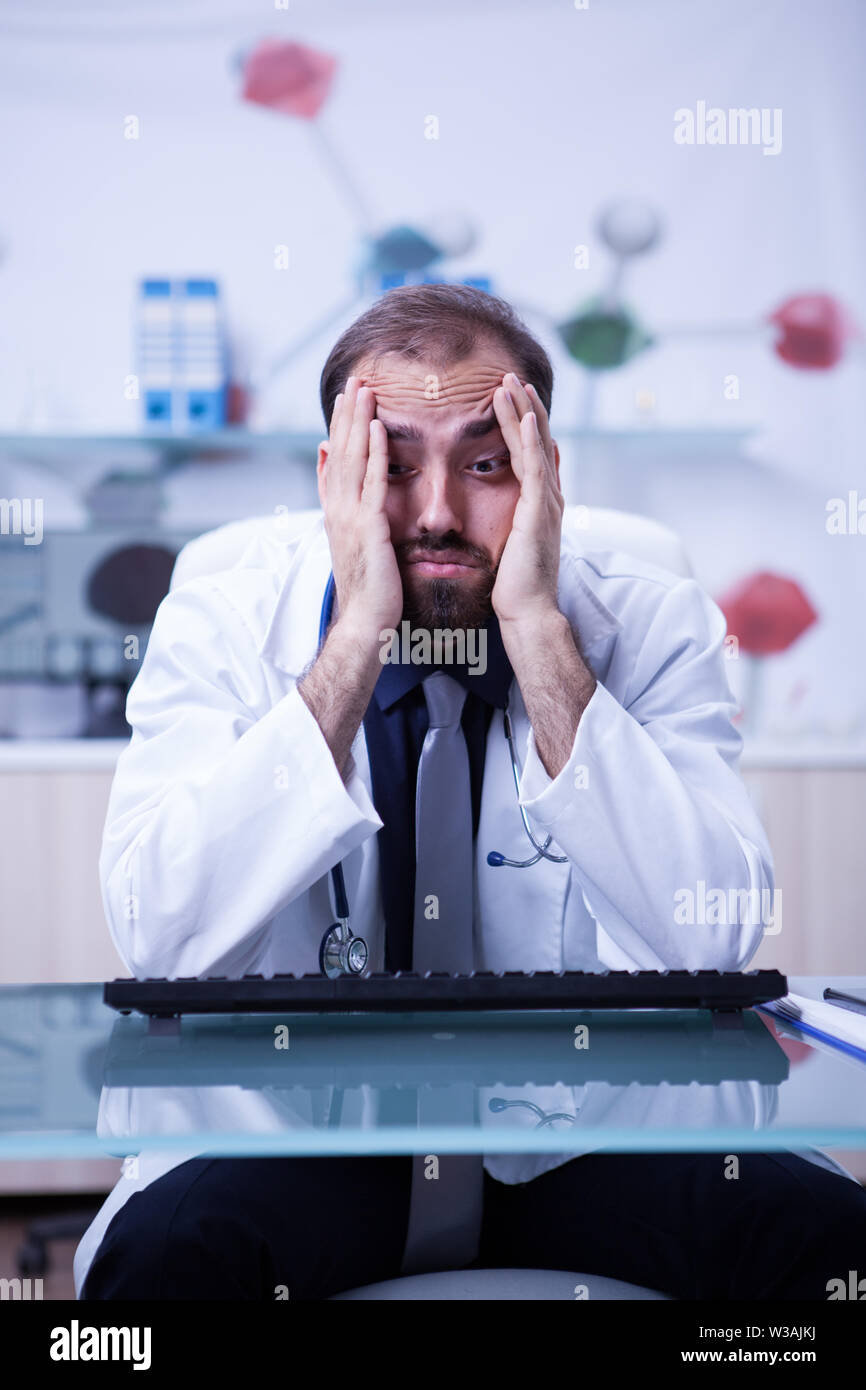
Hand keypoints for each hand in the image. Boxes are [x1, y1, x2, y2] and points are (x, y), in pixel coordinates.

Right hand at [317, 376, 402, 643]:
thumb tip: (353, 503)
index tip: (343, 400)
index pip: (334, 462)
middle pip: (339, 452)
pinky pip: (372, 482)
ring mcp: (350, 518)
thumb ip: (352, 518)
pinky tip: (378, 428)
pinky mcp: (368, 528)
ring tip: (363, 389)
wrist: (366, 624)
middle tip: (353, 380)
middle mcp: (337, 511)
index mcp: (335, 515)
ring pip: (352, 459)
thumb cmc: (369, 592)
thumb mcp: (357, 548)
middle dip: (346, 415)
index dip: (338, 429)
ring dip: (357, 422)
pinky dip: (374, 453)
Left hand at [490, 373, 564, 627]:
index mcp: (538, 506)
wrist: (527, 613)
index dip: (521, 424)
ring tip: (511, 382)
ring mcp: (546, 503)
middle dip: (524, 407)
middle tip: (511, 376)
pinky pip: (534, 467)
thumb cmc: (513, 590)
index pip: (530, 454)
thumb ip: (504, 526)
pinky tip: (524, 415)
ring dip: (524, 412)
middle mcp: (548, 499)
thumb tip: (489, 519)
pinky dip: (530, 439)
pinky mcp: (539, 511)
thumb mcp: (507, 548)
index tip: (510, 398)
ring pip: (535, 445)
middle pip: (536, 441)